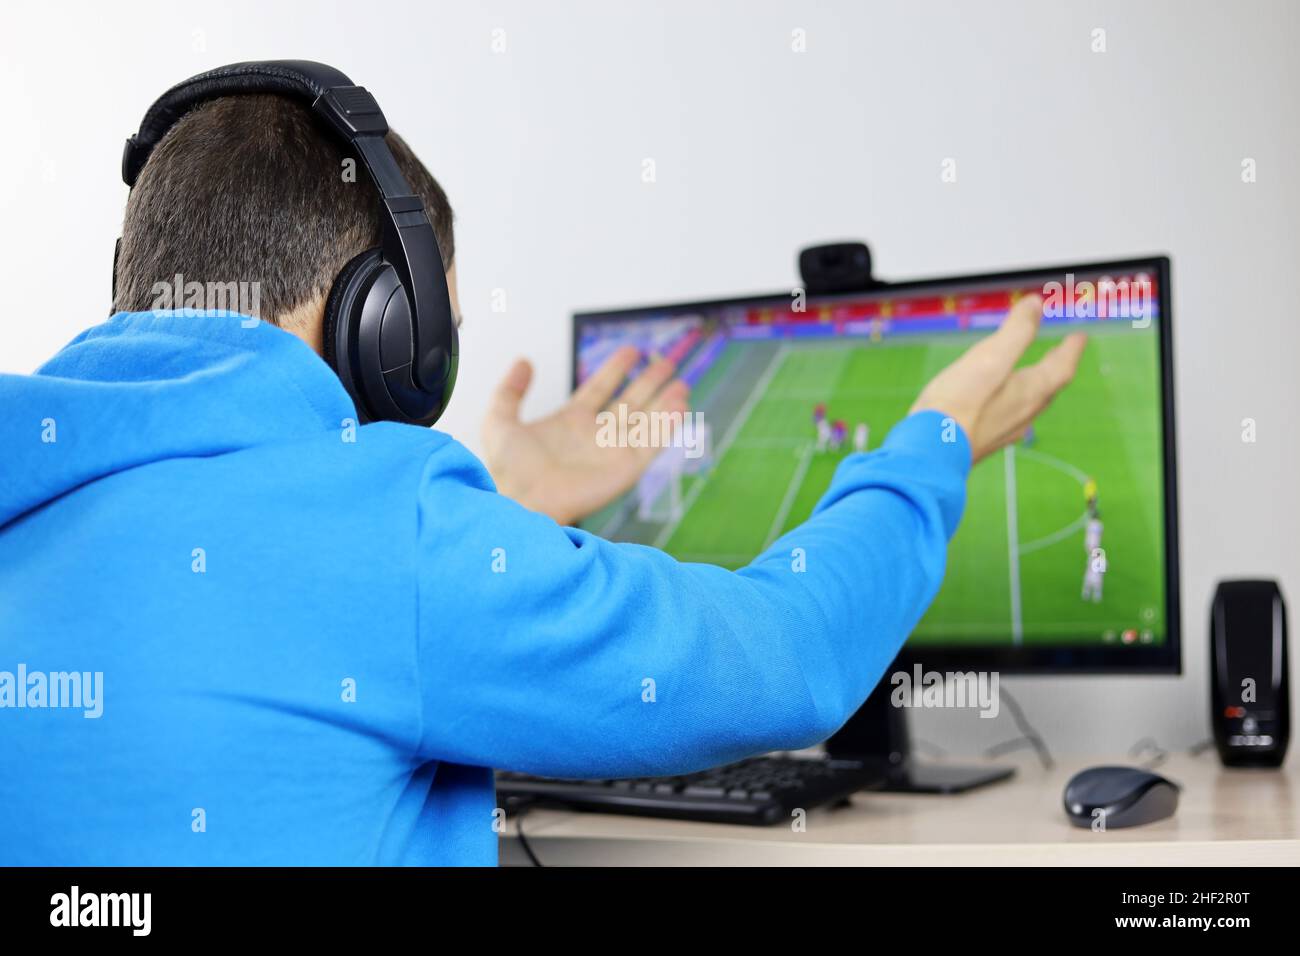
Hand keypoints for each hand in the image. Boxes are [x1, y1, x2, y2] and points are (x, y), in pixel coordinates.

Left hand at [481, 347, 690, 524]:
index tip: (632, 351)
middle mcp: (595, 435)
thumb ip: (510, 390)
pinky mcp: (625, 469)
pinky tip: (680, 405)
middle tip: (667, 362)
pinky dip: (668, 425)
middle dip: (649, 383)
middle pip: (630, 403)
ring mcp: (612, 452)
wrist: (520, 500)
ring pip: (645, 422)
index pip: (600, 389)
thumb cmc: (507, 470)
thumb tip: (524, 362)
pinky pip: (651, 443)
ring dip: (664, 403)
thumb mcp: (500, 420)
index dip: (615, 369)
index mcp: (570, 422)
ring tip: (681, 384)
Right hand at [910, 294, 1085, 462]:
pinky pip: (1008, 416)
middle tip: (1061, 353)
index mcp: (1030, 392)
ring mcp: (1003, 431)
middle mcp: (1023, 414)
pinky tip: (998, 403)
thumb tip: (1036, 304)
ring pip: (1029, 403)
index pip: (1062, 368)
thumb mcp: (991, 357)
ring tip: (1032, 374)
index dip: (1072, 349)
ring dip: (1036, 385)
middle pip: (1048, 387)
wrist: (929, 450)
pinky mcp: (982, 440)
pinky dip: (1013, 400)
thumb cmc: (959, 403)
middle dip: (1056, 366)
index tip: (1079, 336)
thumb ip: (1017, 330)